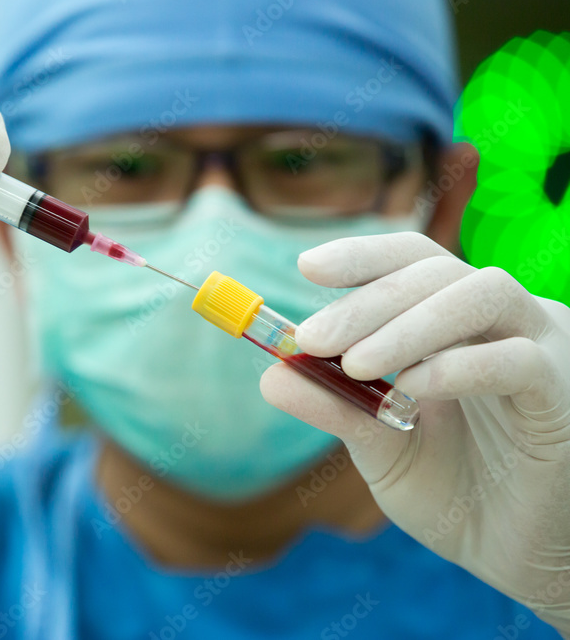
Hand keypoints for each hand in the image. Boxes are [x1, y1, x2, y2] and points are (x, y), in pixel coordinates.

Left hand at [261, 231, 569, 632]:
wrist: (512, 554)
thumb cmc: (453, 491)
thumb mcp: (380, 446)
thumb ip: (335, 408)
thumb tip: (271, 377)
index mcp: (454, 323)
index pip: (412, 262)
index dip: (362, 257)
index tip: (305, 267)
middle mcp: (501, 323)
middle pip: (435, 273)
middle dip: (365, 302)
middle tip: (310, 339)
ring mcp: (541, 350)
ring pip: (481, 295)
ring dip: (408, 324)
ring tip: (353, 365)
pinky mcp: (563, 393)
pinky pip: (517, 361)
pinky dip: (459, 366)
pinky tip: (412, 388)